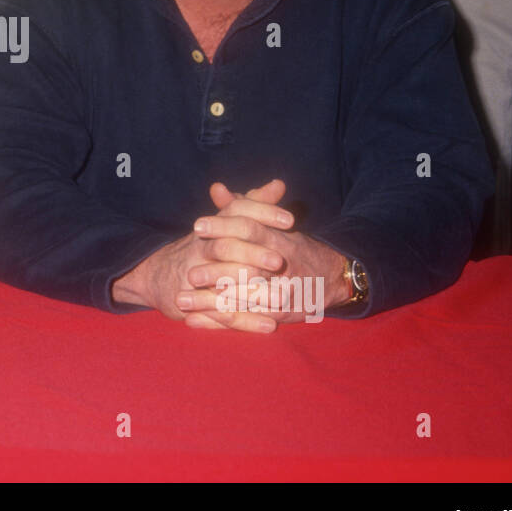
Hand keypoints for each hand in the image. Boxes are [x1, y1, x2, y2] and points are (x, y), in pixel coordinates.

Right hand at [111, 180, 293, 330]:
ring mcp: (195, 278)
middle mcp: (201, 249)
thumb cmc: (201, 247)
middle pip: (225, 248)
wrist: (156, 275)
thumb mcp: (224, 222)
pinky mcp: (195, 306)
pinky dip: (246, 321)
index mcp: (211, 227)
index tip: (290, 221)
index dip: (262, 214)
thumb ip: (252, 204)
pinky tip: (270, 326)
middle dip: (253, 254)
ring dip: (252, 291)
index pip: (235, 213)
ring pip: (223, 284)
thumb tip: (279, 184)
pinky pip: (222, 314)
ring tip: (281, 299)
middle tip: (280, 262)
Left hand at [180, 179, 349, 325]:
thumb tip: (216, 188)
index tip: (197, 227)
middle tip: (188, 274)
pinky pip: (246, 319)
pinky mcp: (279, 314)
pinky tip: (192, 320)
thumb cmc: (292, 246)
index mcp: (279, 238)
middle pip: (246, 267)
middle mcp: (282, 265)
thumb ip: (243, 207)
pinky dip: (217, 321)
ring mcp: (281, 292)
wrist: (331, 277)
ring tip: (180, 300)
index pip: (250, 228)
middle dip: (215, 272)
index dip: (224, 226)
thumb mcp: (272, 224)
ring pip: (243, 298)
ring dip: (209, 301)